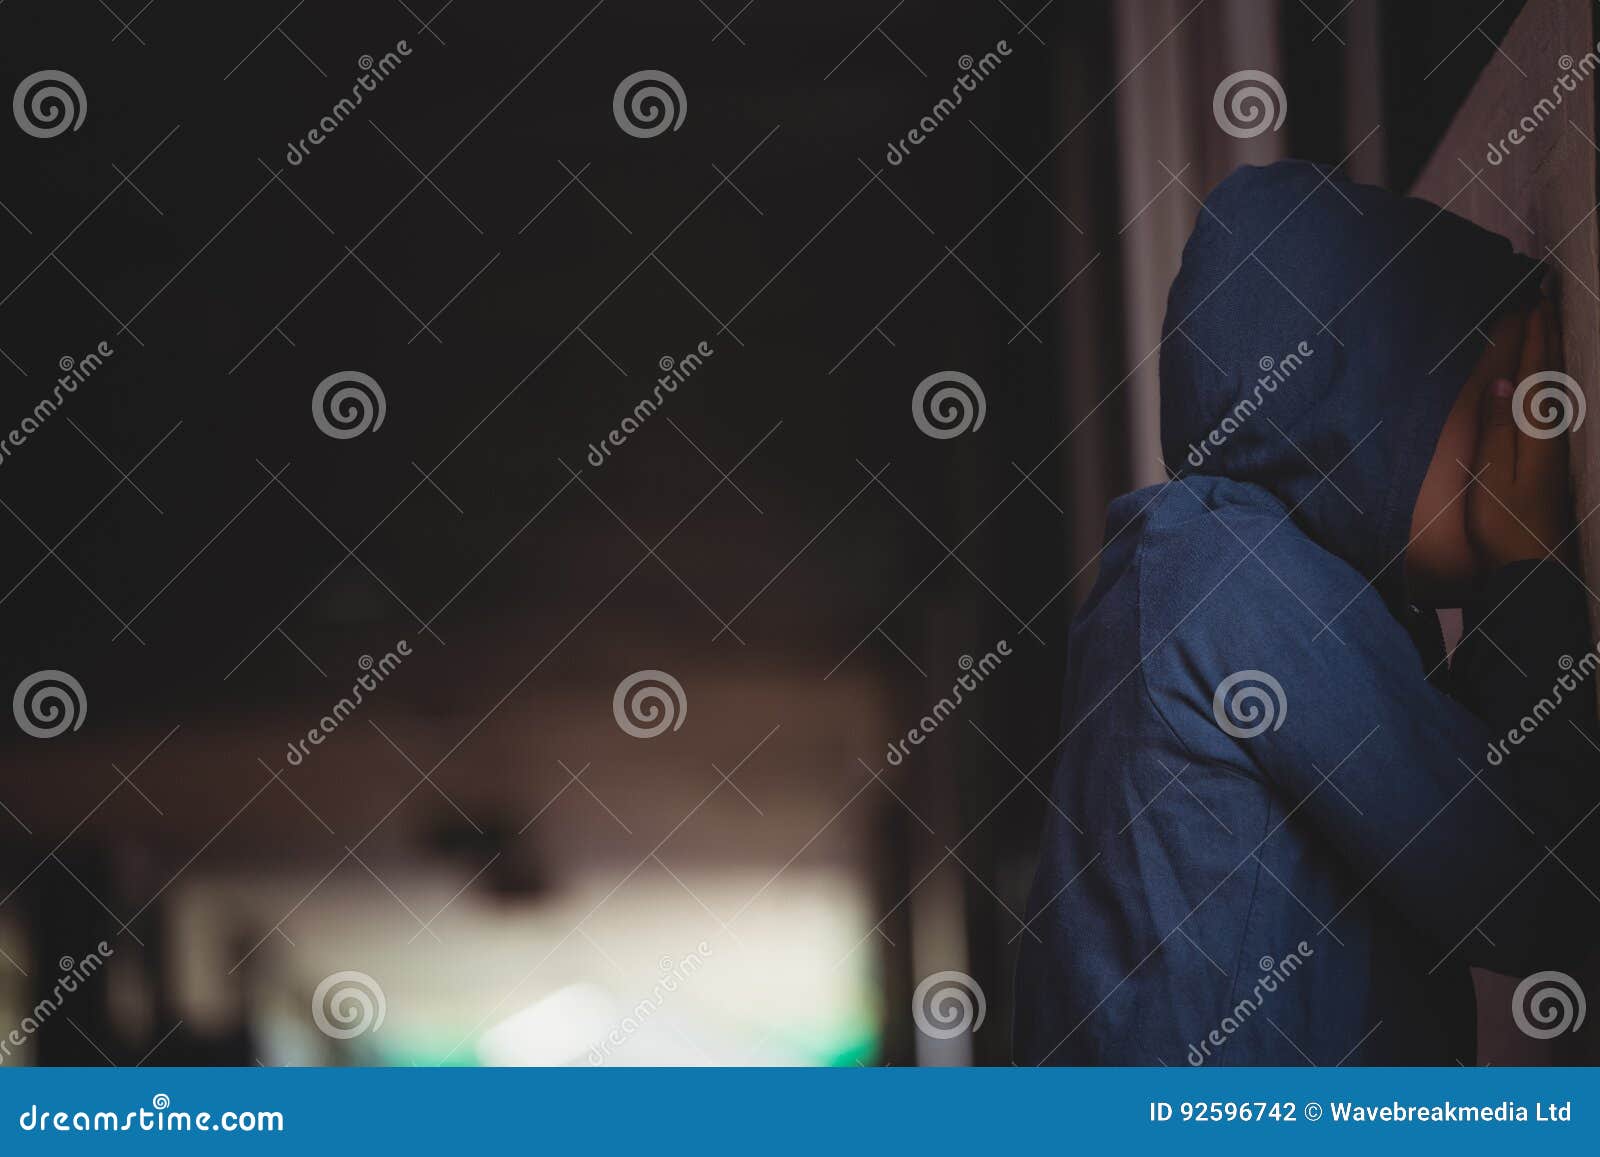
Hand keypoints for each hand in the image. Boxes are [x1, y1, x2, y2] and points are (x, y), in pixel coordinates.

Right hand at [1466, 298, 1574, 568]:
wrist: (1531, 569)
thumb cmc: (1504, 525)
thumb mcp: (1494, 475)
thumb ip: (1499, 427)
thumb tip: (1505, 380)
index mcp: (1537, 432)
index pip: (1537, 373)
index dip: (1534, 338)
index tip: (1529, 302)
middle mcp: (1552, 434)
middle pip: (1553, 375)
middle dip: (1547, 336)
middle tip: (1542, 300)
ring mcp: (1554, 449)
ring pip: (1556, 389)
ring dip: (1551, 354)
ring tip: (1546, 326)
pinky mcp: (1551, 463)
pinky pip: (1553, 406)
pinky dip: (1550, 383)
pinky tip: (1545, 381)